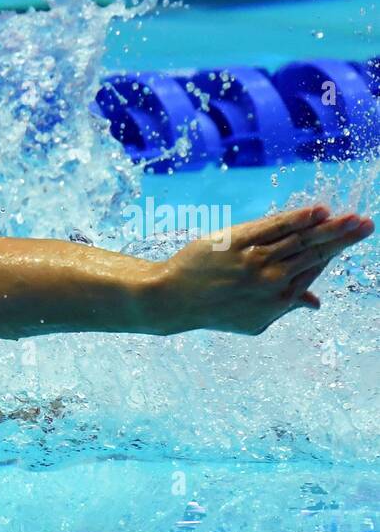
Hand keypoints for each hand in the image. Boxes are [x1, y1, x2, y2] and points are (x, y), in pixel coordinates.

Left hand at [157, 205, 372, 334]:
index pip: (313, 268)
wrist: (172, 300)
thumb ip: (285, 308)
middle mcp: (270, 281)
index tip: (354, 234)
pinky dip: (296, 220)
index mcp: (278, 300)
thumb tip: (316, 303)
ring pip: (298, 240)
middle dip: (343, 239)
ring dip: (328, 227)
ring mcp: (253, 261)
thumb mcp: (252, 319)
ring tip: (351, 218)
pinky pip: (272, 228)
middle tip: (367, 224)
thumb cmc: (214, 309)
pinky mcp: (236, 243)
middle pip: (313, 254)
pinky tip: (317, 211)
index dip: (334, 250)